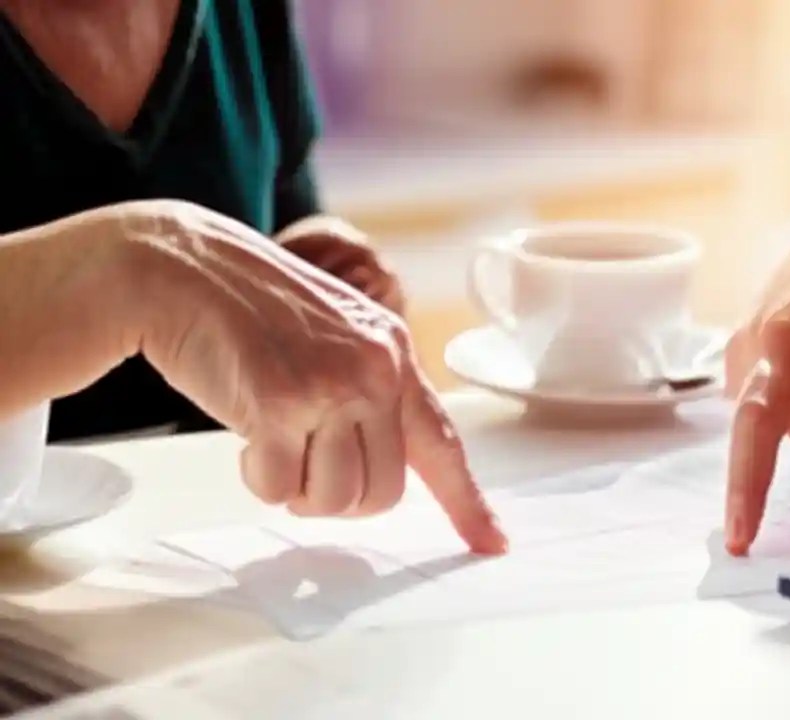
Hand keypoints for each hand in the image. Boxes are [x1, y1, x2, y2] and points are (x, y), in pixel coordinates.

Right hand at [118, 201, 503, 552]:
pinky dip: (257, 477)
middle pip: (382, 493)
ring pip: (334, 499)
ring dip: (295, 487)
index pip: (442, 443)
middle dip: (339, 496)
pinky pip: (278, 486)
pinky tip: (246, 435)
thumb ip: (368, 391)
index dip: (467, 503)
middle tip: (302, 461)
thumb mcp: (336, 336)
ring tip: (272, 439)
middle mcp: (373, 371)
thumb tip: (380, 469)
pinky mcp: (278, 405)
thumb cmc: (252, 309)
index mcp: (394, 354)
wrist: (182, 266)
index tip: (491, 544)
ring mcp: (329, 387)